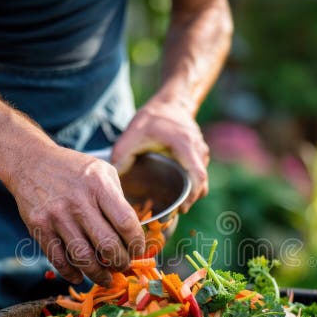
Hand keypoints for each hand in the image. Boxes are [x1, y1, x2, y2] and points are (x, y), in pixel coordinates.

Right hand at [5, 145, 144, 286]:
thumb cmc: (73, 169)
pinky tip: (80, 276)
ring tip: (106, 278)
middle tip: (123, 266)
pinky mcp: (39, 227)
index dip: (136, 243)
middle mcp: (78, 201)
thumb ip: (118, 200)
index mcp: (99, 185)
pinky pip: (58, 259)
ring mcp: (57, 216)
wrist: (31, 162)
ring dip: (98, 274)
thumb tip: (132, 235)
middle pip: (108, 245)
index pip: (126, 223)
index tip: (138, 250)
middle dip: (120, 262)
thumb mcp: (102, 171)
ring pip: (83, 258)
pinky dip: (71, 274)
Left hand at [111, 94, 208, 212]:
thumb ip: (122, 155)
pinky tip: (174, 191)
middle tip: (174, 212)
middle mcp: (198, 150)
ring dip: (190, 194)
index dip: (191, 196)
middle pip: (201, 183)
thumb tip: (114, 179)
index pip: (197, 177)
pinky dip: (189, 185)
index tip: (180, 208)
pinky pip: (198, 175)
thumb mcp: (133, 133)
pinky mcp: (200, 156)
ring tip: (173, 204)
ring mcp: (202, 153)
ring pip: (201, 181)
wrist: (171, 103)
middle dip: (190, 200)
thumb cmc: (153, 118)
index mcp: (185, 146)